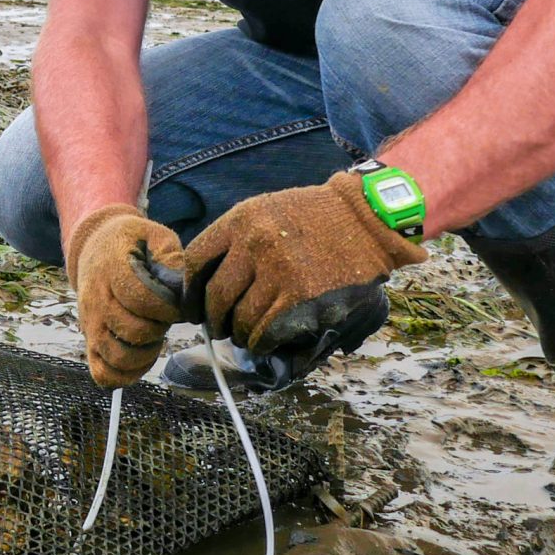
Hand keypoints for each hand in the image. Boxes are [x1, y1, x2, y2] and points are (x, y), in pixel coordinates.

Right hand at [67, 205, 186, 387]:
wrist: (95, 248)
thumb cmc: (132, 244)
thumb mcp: (154, 235)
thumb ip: (171, 254)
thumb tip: (182, 284)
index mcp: (111, 269)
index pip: (140, 298)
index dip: (167, 306)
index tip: (175, 302)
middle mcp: (95, 300)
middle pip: (132, 330)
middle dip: (159, 328)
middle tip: (164, 317)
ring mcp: (90, 325)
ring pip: (117, 357)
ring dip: (145, 353)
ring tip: (154, 335)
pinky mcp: (89, 343)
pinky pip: (103, 374)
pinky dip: (126, 375)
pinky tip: (141, 357)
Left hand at [185, 173, 426, 353]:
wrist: (366, 218)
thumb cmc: (313, 217)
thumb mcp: (266, 212)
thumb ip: (235, 241)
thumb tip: (203, 285)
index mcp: (241, 219)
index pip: (196, 261)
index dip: (189, 292)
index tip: (191, 308)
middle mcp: (255, 243)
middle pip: (216, 295)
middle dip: (213, 320)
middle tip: (218, 328)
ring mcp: (279, 271)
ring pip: (240, 318)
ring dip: (239, 334)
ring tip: (244, 336)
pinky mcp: (302, 298)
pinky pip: (266, 332)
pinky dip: (260, 342)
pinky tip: (263, 341)